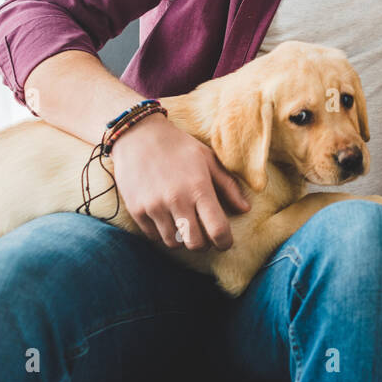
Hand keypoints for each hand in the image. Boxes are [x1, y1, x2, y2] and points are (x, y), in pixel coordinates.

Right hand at [109, 113, 251, 250]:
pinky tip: (167, 220)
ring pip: (173, 243)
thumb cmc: (180, 147)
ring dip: (182, 240)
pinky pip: (153, 237)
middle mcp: (177, 200)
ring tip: (185, 226)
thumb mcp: (209, 160)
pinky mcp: (136, 210)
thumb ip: (228, 186)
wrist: (139, 136)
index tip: (225, 242)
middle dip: (204, 244)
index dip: (225, 242)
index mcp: (199, 188)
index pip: (217, 230)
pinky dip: (162, 233)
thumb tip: (245, 209)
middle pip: (195, 244)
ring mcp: (154, 207)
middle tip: (205, 235)